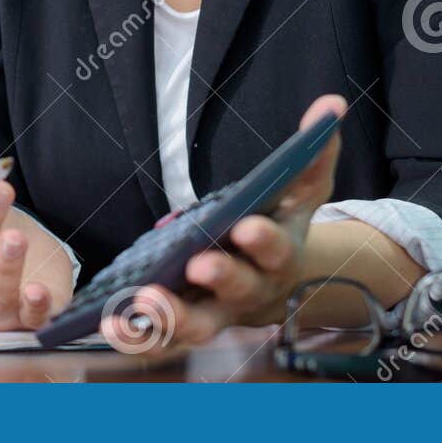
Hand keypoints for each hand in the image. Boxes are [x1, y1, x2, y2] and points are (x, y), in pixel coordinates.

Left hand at [101, 93, 346, 353]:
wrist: (269, 282)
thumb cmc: (279, 226)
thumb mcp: (301, 191)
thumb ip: (312, 152)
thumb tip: (331, 105)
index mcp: (279, 256)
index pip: (275, 249)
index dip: (262, 240)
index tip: (245, 226)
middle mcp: (250, 291)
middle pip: (238, 291)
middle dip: (220, 277)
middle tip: (197, 264)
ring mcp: (216, 312)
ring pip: (197, 326)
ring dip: (170, 318)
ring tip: (142, 303)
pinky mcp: (182, 325)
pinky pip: (160, 337)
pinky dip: (137, 335)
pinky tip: (110, 323)